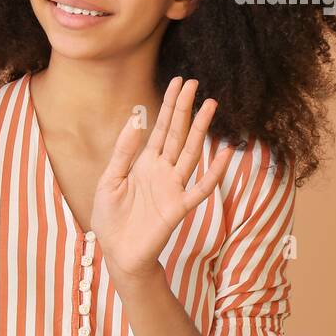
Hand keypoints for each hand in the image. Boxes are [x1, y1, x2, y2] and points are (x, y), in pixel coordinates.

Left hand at [89, 77, 234, 280]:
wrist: (117, 252)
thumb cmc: (112, 218)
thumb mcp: (110, 180)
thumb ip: (123, 152)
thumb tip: (136, 120)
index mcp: (145, 163)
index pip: (160, 128)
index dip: (169, 105)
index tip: (177, 82)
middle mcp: (162, 171)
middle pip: (177, 134)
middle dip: (184, 109)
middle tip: (194, 83)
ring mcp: (173, 188)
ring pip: (191, 153)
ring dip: (200, 130)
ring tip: (210, 106)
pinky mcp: (178, 208)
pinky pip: (200, 188)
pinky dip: (214, 173)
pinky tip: (226, 154)